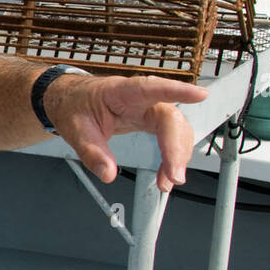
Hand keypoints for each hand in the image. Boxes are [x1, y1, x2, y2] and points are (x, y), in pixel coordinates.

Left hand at [46, 75, 209, 191]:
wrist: (70, 101)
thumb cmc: (74, 106)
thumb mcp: (74, 130)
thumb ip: (91, 152)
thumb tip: (108, 173)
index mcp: (121, 92)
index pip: (152, 88)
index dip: (178, 90)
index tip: (200, 95)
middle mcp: (141, 99)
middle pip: (170, 118)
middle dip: (177, 147)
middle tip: (174, 176)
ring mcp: (149, 109)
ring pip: (176, 129)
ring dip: (177, 156)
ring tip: (168, 181)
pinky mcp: (151, 120)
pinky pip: (170, 137)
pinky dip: (172, 157)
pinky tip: (167, 175)